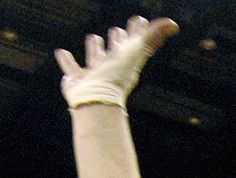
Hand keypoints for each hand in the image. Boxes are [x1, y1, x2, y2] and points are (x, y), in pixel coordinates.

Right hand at [55, 17, 178, 108]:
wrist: (97, 99)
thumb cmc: (117, 76)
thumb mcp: (135, 51)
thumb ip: (152, 36)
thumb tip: (173, 24)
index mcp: (126, 60)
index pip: (133, 41)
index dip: (137, 30)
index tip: (139, 20)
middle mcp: (111, 66)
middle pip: (115, 49)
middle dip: (117, 40)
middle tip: (117, 30)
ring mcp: (94, 73)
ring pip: (94, 57)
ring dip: (94, 48)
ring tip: (93, 38)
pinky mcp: (77, 80)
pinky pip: (70, 68)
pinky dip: (66, 61)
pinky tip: (61, 52)